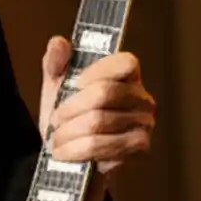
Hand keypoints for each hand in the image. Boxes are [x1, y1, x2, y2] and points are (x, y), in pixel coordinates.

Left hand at [38, 35, 155, 200]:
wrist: (70, 158)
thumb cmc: (68, 118)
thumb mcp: (56, 87)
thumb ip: (56, 64)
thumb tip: (58, 42)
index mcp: (126, 76)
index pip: (125, 62)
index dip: (96, 71)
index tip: (74, 84)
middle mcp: (141, 97)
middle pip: (104, 93)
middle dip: (70, 109)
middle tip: (56, 120)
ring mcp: (144, 123)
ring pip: (98, 121)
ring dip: (68, 132)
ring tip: (58, 138)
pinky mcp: (140, 147)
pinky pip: (102, 145)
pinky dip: (76, 149)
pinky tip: (67, 152)